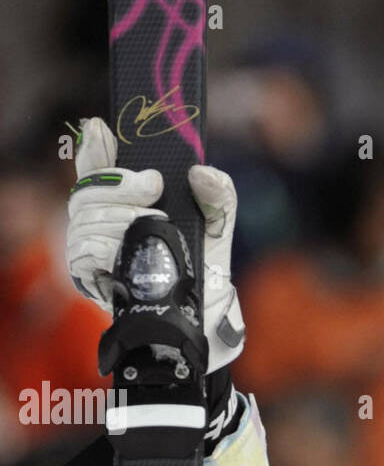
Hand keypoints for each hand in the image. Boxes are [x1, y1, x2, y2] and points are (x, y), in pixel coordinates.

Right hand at [66, 116, 244, 371]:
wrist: (206, 335)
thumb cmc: (208, 285)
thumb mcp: (219, 237)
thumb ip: (220, 201)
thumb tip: (202, 173)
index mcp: (132, 209)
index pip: (99, 172)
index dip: (95, 150)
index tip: (102, 130)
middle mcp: (108, 228)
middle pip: (88, 191)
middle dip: (120, 182)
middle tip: (155, 188)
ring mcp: (96, 254)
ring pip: (83, 219)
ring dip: (119, 217)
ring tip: (152, 228)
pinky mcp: (93, 284)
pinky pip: (81, 253)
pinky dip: (105, 247)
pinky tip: (126, 252)